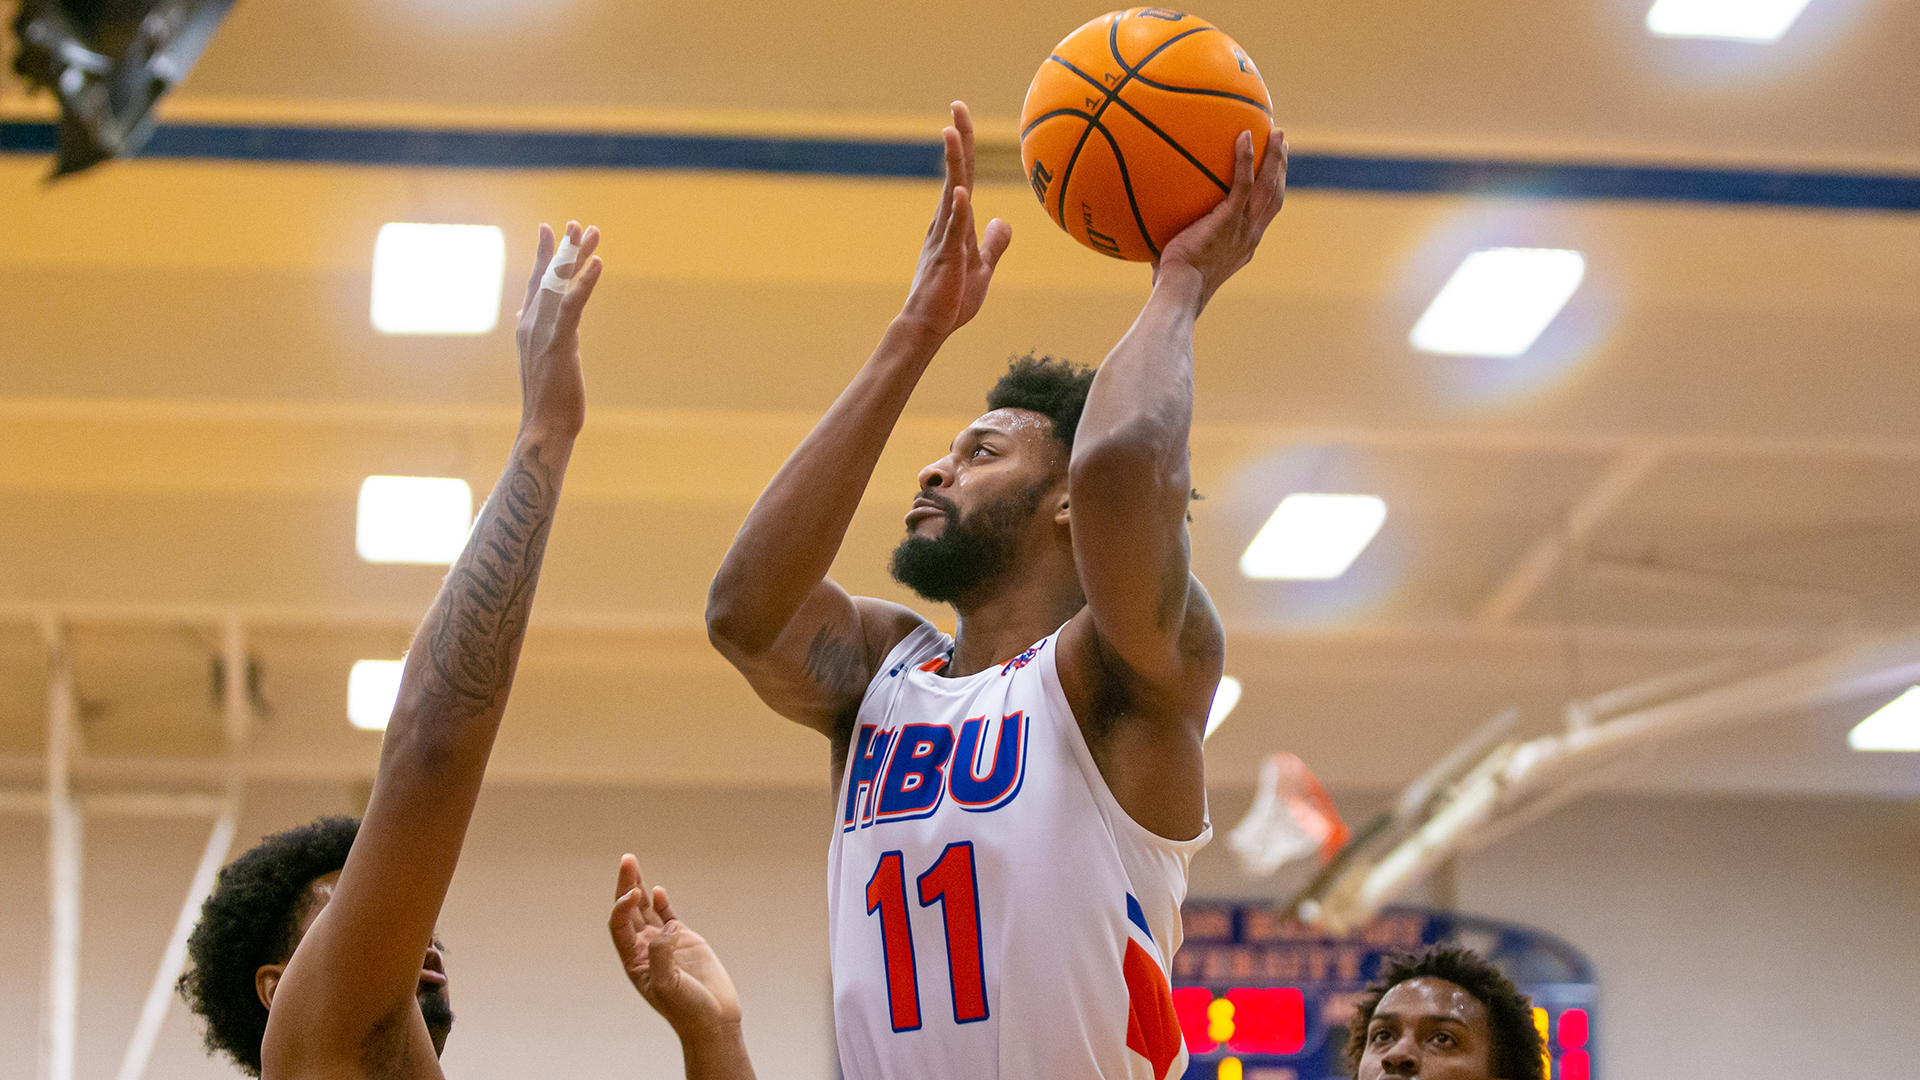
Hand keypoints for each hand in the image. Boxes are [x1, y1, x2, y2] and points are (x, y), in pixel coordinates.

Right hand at [515, 221, 602, 440]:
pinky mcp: (559, 342)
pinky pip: (573, 305)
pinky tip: (597, 262)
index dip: (544, 256)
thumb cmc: (549, 401)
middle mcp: (531, 324)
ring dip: (576, 256)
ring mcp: (542, 332)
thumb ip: (548, 337)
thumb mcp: (549, 361)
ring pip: (560, 284)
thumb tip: (543, 322)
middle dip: (564, 248)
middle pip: (549, 277)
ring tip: (591, 233)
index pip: (537, 284)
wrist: (543, 427)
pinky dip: (585, 281)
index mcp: (528, 328)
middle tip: (577, 223)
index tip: (550, 230)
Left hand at [609, 854, 742, 1036]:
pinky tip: (656, 890)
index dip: (622, 906)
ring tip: (632, 863)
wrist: (714, 1020)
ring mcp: (665, 943)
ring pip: (645, 909)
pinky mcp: (685, 941)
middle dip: (626, 885)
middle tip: (627, 859)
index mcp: (634, 961)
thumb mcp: (667, 986)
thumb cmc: (687, 1010)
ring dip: (638, 887)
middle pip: (628, 911)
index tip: (634, 893)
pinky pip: (667, 916)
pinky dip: (661, 902)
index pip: (620, 925)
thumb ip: (662, 955)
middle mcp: (645, 949)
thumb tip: (668, 927)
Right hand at [898, 102, 1012, 338]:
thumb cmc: (951, 299)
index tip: (962, 116)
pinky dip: (958, 211)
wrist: (929, 327)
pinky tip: (962, 193)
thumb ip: (993, 243)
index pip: (963, 176)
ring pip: (951, 193)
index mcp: (956, 222)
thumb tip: (1002, 220)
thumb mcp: (981, 267)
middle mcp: (947, 223)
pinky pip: (954, 231)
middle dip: (958, 140)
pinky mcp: (947, 258)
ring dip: (953, 164)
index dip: (965, 146)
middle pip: (956, 174)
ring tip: (951, 133)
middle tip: (958, 107)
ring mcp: (945, 238)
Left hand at [1153, 128, 1285, 313]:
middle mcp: (1251, 235)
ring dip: (1276, 158)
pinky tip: (1244, 136)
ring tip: (1277, 133)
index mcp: (1244, 244)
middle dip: (1281, 169)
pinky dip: (1246, 158)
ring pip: (1269, 186)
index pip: (1264, 214)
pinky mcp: (1231, 219)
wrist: (1182, 289)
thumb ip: (1172, 242)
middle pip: (1275, 195)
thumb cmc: (1174, 282)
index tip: (1271, 175)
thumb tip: (1147, 231)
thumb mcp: (1179, 260)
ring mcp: (1244, 227)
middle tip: (1281, 145)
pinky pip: (1244, 182)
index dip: (1271, 192)